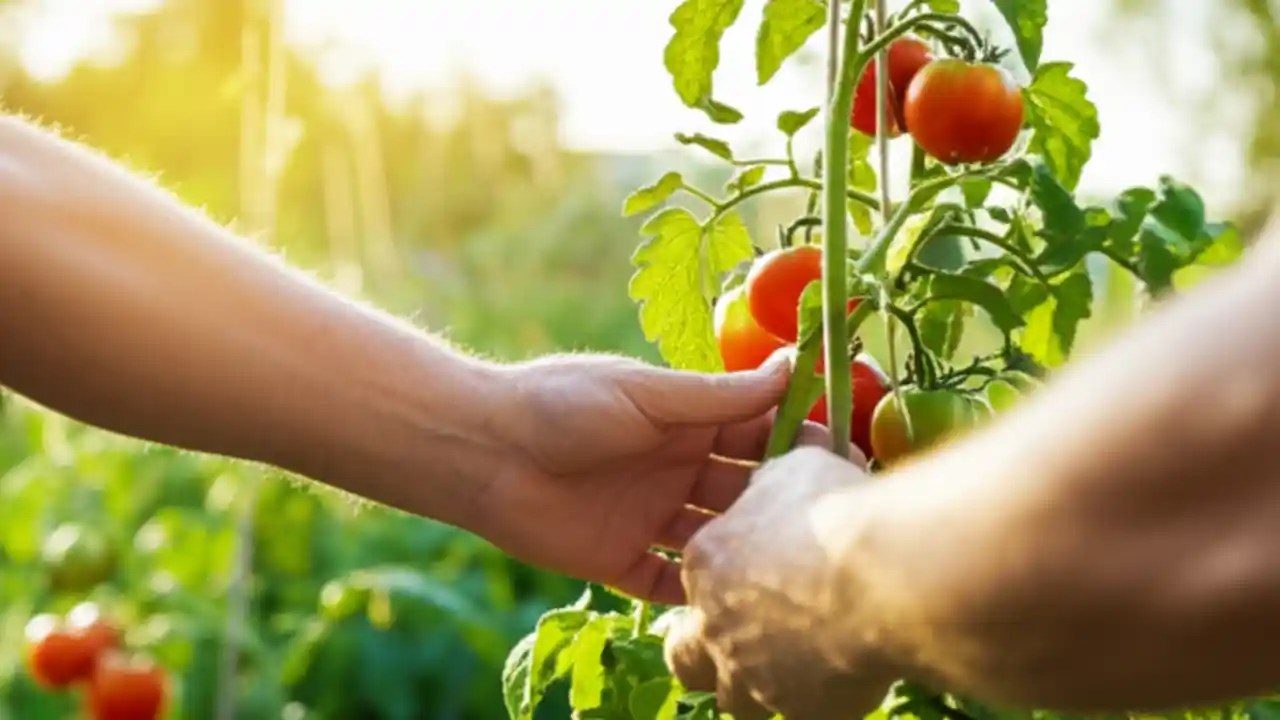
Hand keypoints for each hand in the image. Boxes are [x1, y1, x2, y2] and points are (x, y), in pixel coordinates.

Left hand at [476, 352, 845, 604]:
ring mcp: (652, 517)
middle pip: (746, 492)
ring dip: (749, 553)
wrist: (484, 448)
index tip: (844, 456)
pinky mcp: (621, 559)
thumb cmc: (563, 402)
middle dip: (784, 504)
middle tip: (833, 521)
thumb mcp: (648, 393)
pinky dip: (698, 595)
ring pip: (717, 542)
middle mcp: (677, 470)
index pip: (757, 433)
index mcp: (687, 422)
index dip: (797, 443)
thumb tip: (789, 366)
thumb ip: (718, 395)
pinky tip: (734, 606)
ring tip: (793, 571)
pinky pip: (670, 585)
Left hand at [664, 447, 893, 719]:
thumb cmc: (836, 511)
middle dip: (706, 651)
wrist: (886, 572)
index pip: (696, 578)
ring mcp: (756, 677)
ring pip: (737, 702)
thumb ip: (774, 482)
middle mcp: (718, 628)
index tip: (756, 569)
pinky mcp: (805, 711)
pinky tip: (848, 674)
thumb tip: (783, 468)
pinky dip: (818, 699)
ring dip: (758, 685)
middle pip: (685, 657)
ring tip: (796, 666)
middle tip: (742, 637)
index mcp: (706, 564)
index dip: (724, 577)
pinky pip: (804, 715)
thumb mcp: (793, 472)